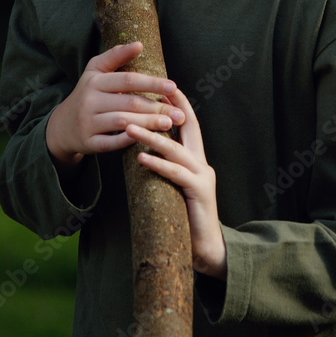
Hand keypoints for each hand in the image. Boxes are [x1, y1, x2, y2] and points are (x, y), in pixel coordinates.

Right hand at [46, 41, 184, 166]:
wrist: (61, 125)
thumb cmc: (87, 93)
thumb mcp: (96, 70)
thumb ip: (116, 55)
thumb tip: (139, 44)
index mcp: (95, 81)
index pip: (128, 80)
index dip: (152, 83)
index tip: (173, 87)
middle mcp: (89, 101)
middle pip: (129, 103)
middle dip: (156, 108)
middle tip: (179, 114)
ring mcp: (88, 122)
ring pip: (123, 122)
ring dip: (148, 124)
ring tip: (168, 124)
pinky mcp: (88, 142)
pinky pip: (111, 142)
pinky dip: (128, 140)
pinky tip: (145, 137)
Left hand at [126, 88, 226, 279]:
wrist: (206, 251)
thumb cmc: (186, 218)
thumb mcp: (175, 187)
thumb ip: (166, 169)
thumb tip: (143, 151)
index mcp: (196, 160)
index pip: (188, 125)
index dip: (177, 104)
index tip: (161, 86)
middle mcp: (202, 164)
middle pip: (188, 127)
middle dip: (170, 107)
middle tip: (152, 90)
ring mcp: (202, 177)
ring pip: (176, 150)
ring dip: (152, 136)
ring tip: (130, 126)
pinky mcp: (199, 193)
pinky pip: (176, 174)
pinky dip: (158, 164)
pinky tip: (141, 157)